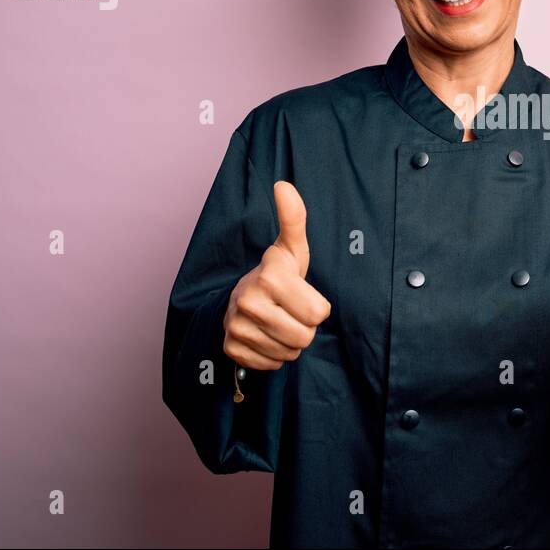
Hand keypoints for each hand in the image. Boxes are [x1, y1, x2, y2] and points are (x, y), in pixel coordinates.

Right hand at [223, 180, 331, 370]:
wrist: (239, 297)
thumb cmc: (277, 273)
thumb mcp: (291, 248)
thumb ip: (294, 218)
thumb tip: (283, 184)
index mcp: (270, 276)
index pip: (319, 314)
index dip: (316, 307)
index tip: (300, 294)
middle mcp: (249, 302)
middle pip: (305, 337)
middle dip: (304, 327)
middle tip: (290, 311)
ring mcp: (236, 327)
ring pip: (289, 353)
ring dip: (290, 342)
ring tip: (277, 321)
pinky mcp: (230, 349)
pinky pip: (271, 365)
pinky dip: (272, 355)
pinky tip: (264, 335)